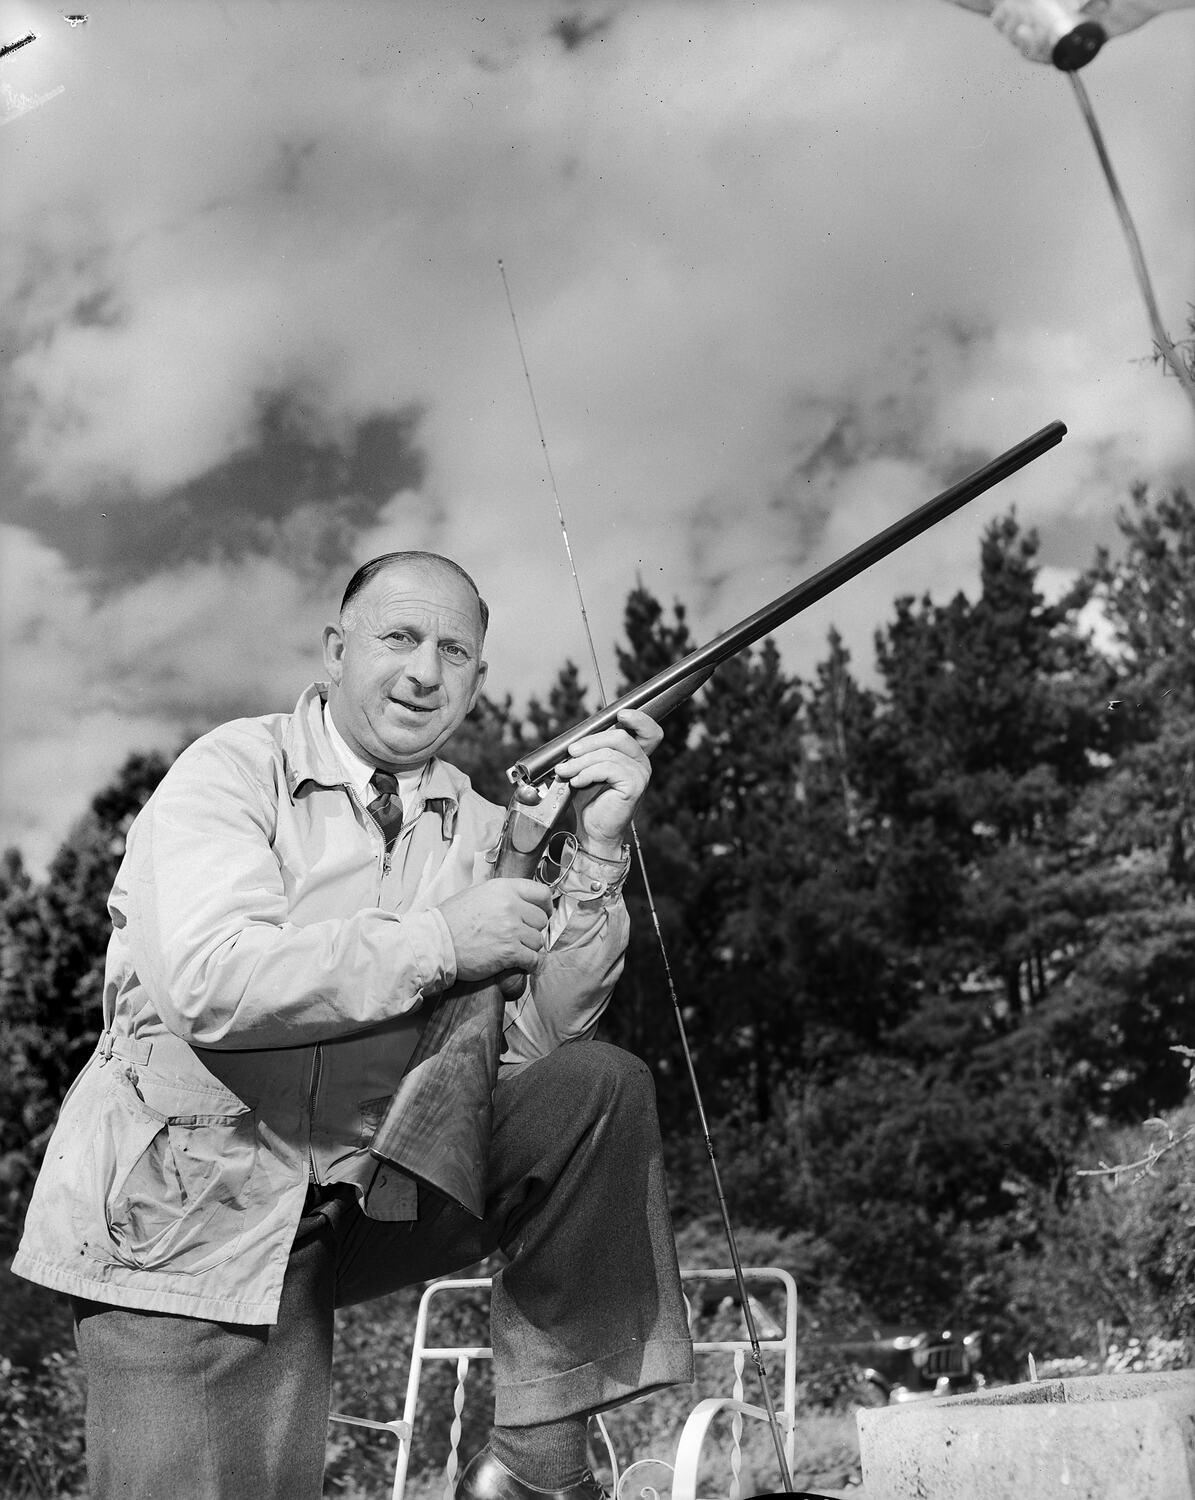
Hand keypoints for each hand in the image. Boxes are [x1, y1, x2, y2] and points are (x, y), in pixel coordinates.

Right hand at [437, 879, 552, 982]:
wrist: (436, 943)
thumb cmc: (452, 920)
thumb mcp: (477, 894)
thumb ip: (502, 895)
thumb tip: (520, 900)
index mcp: (504, 888)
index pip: (541, 893)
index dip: (545, 906)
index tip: (543, 914)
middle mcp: (510, 906)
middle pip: (541, 920)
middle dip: (533, 930)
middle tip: (520, 937)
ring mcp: (511, 929)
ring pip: (538, 941)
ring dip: (529, 948)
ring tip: (514, 950)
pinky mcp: (509, 952)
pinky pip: (533, 959)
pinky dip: (528, 964)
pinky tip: (519, 964)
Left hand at [554, 708, 662, 855]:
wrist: (593, 830)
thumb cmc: (590, 799)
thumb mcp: (588, 768)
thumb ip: (589, 751)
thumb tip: (574, 740)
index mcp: (634, 755)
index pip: (649, 731)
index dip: (639, 719)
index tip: (621, 715)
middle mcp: (642, 763)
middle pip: (620, 736)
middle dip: (589, 742)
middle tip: (570, 753)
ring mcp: (641, 774)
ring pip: (609, 753)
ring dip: (581, 762)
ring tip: (564, 771)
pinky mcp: (634, 786)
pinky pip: (607, 768)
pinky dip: (587, 773)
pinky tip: (576, 781)